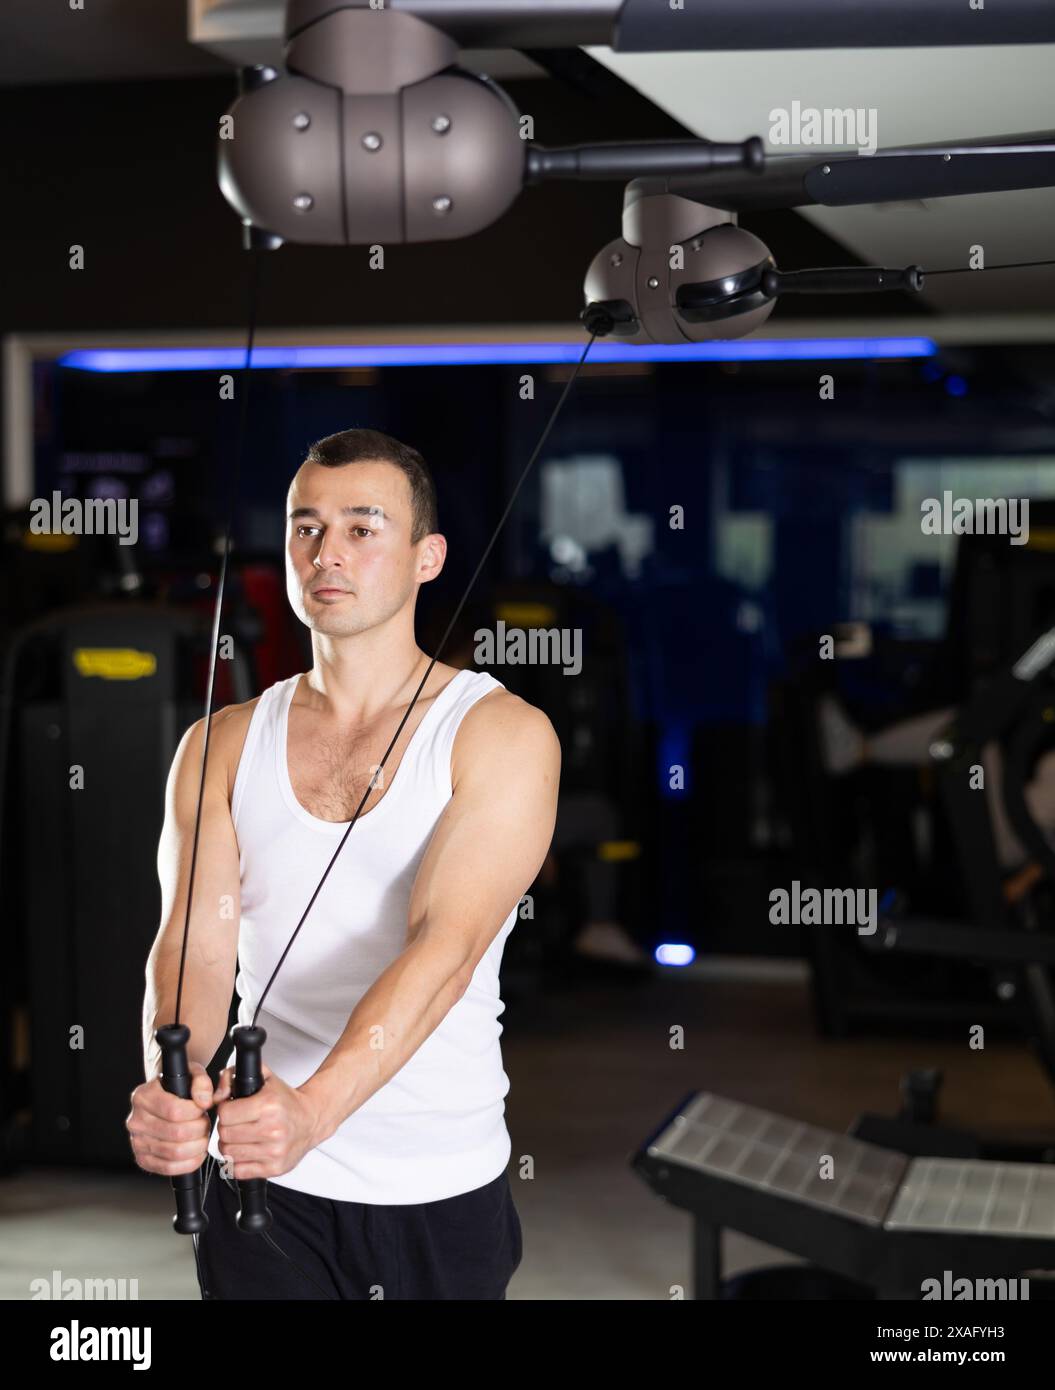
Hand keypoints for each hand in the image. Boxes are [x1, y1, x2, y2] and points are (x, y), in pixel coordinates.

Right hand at [126, 1061, 225, 1175]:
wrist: (163, 1098)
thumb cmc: (179, 1086)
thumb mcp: (191, 1073)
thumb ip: (201, 1082)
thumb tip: (204, 1102)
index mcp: (143, 1096)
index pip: (174, 1111)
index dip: (196, 1112)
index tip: (203, 1108)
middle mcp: (135, 1120)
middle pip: (177, 1133)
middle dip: (200, 1130)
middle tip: (205, 1124)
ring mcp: (137, 1142)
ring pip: (175, 1152)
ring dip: (197, 1146)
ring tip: (202, 1136)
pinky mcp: (143, 1160)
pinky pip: (168, 1168)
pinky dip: (189, 1163)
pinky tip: (197, 1153)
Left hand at [214, 1063, 324, 1179]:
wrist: (311, 1120)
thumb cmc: (286, 1101)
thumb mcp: (263, 1078)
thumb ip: (233, 1076)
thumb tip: (216, 1096)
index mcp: (269, 1105)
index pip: (225, 1113)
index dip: (225, 1110)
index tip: (232, 1109)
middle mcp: (273, 1129)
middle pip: (225, 1134)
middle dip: (226, 1128)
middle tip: (237, 1124)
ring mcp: (274, 1151)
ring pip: (229, 1153)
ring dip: (231, 1145)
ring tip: (242, 1137)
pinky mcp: (274, 1168)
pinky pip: (239, 1170)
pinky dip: (238, 1162)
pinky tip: (247, 1151)